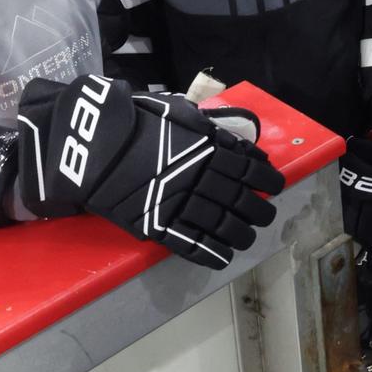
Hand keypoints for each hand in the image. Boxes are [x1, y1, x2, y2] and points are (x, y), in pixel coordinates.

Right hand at [15, 75, 284, 266]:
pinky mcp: (160, 226)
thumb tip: (242, 144)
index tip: (275, 187)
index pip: (249, 169)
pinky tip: (223, 257)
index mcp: (209, 150)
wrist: (97, 146)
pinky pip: (192, 244)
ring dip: (241, 234)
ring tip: (249, 238)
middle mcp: (202, 179)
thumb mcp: (179, 114)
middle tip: (266, 216)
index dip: (267, 180)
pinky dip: (212, 253)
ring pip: (223, 226)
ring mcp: (182, 205)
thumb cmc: (137, 123)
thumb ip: (211, 130)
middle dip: (259, 211)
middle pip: (241, 200)